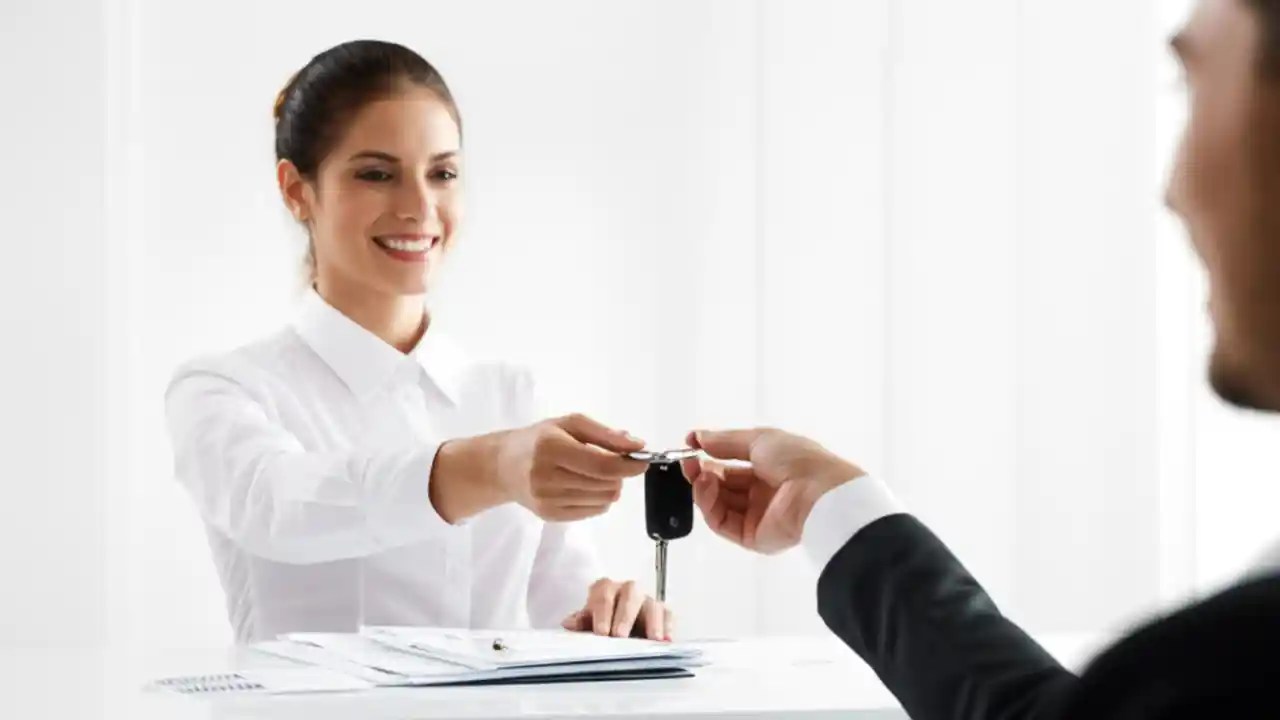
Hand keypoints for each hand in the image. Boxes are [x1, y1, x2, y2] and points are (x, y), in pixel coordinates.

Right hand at [432, 414, 646, 523]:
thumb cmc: (538, 440)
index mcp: (552, 448)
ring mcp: (548, 500)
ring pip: (603, 500)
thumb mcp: (569, 424)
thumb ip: (605, 434)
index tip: (643, 461)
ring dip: (609, 486)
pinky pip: (593, 511)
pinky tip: (584, 485)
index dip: (628, 465)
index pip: (602, 465)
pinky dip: (598, 498)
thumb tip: (637, 445)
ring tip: (594, 473)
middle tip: (612, 461)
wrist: (503, 466)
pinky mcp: (550, 516)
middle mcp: (547, 477)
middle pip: (606, 484)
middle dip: (619, 473)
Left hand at [561, 578, 672, 640]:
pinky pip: (668, 615)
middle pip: (630, 594)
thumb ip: (581, 621)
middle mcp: (627, 590)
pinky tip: (667, 640)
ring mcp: (646, 601)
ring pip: (652, 604)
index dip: (602, 613)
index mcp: (605, 589)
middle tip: (620, 635)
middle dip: (625, 616)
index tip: (601, 632)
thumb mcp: (588, 621)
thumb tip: (569, 623)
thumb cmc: (601, 621)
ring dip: (652, 622)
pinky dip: (668, 627)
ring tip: (652, 639)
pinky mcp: (662, 612)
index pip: (604, 594)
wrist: (614, 625)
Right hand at [681, 428, 864, 553]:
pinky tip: (706, 487)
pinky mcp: (752, 537)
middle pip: (722, 485)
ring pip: (718, 504)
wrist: (819, 493)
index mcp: (769, 468)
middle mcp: (762, 493)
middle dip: (702, 473)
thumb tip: (699, 437)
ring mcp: (757, 516)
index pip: (731, 464)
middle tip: (687, 463)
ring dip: (703, 488)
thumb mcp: (759, 439)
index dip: (710, 456)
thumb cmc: (799, 460)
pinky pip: (722, 523)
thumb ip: (725, 441)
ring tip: (698, 474)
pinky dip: (709, 506)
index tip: (691, 447)